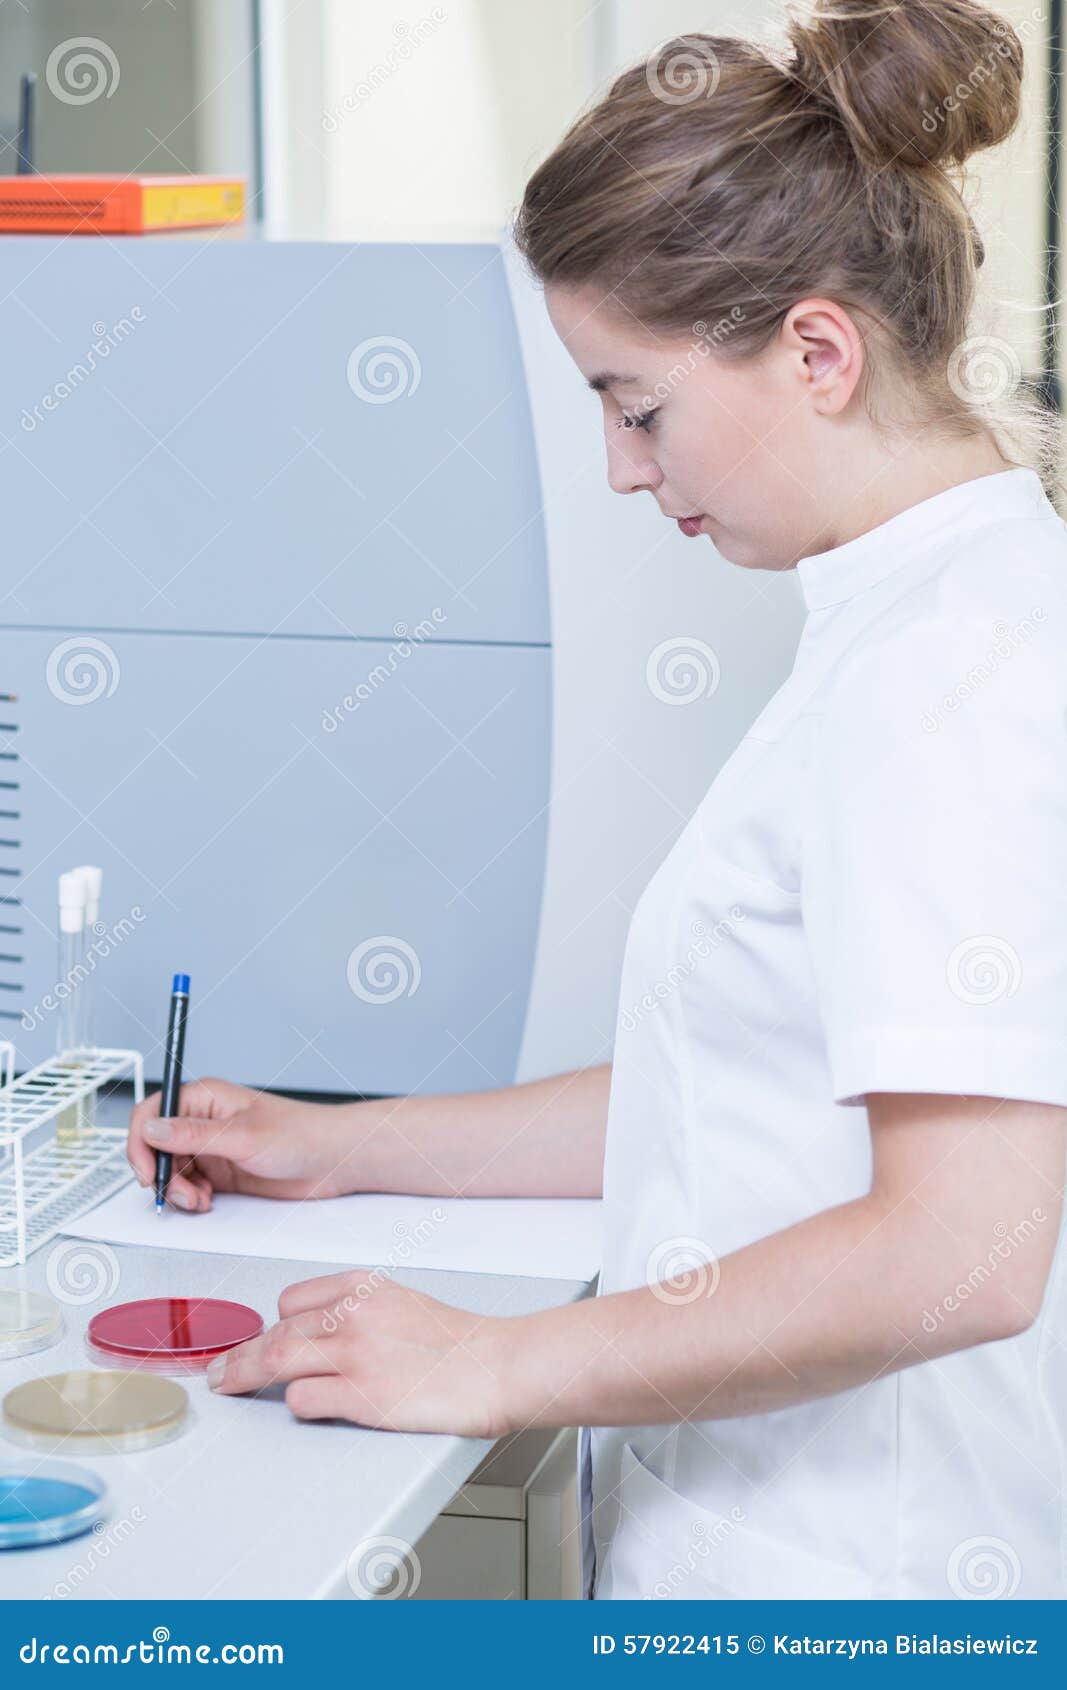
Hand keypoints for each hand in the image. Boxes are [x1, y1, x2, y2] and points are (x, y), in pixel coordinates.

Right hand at [126, 1077, 357, 1212]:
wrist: (332, 1161)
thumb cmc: (300, 1134)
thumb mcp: (243, 1136)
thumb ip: (194, 1135)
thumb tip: (153, 1129)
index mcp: (204, 1098)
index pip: (152, 1113)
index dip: (140, 1143)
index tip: (145, 1171)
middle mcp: (203, 1121)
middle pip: (156, 1148)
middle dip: (162, 1174)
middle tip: (178, 1193)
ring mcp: (211, 1147)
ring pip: (170, 1170)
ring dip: (178, 1190)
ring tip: (200, 1200)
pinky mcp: (221, 1171)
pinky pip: (189, 1186)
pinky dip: (191, 1198)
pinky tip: (208, 1201)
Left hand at [205, 1269, 513, 1438]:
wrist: (498, 1365)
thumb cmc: (458, 1343)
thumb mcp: (401, 1305)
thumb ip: (358, 1314)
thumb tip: (314, 1336)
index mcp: (364, 1288)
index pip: (293, 1301)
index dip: (273, 1326)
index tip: (258, 1341)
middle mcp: (354, 1314)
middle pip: (274, 1333)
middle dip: (238, 1355)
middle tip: (219, 1371)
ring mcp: (356, 1354)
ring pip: (273, 1359)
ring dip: (243, 1376)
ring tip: (227, 1387)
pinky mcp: (362, 1395)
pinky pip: (302, 1398)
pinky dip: (296, 1404)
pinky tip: (304, 1406)